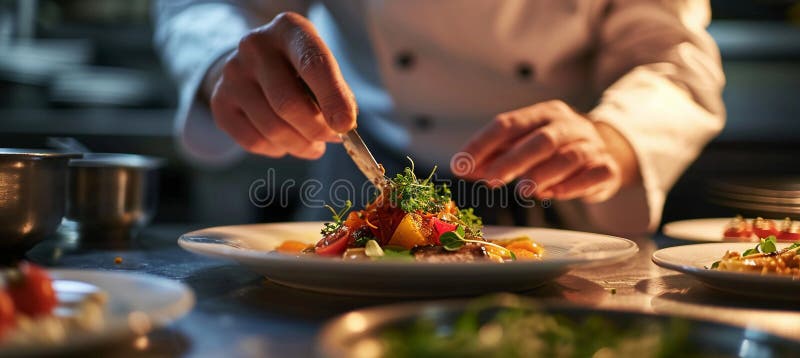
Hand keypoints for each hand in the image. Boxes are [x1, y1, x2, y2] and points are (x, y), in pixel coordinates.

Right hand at [204, 12, 356, 158]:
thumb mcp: (323, 65)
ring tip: (313, 144)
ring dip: (300, 145)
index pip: (313, 65)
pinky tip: (285, 141)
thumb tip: (343, 125)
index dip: (333, 98)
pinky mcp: (220, 101)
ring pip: (272, 128)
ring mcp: (232, 73)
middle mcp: (255, 46)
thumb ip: (337, 92)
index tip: (346, 125)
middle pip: (288, 103)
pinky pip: (253, 141)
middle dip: (316, 130)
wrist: (255, 63)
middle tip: (332, 138)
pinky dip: (276, 149)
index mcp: (288, 29)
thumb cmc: (300, 66)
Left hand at [459, 100, 637, 202]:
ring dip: (543, 174)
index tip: (460, 164)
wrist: (607, 151)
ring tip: (523, 191)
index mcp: (543, 113)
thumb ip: (494, 155)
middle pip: (541, 140)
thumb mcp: (523, 145)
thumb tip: (462, 168)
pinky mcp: (606, 167)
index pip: (508, 124)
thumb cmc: (555, 149)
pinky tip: (554, 194)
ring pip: (569, 157)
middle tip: (490, 180)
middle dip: (513, 160)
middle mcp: (569, 125)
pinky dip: (572, 185)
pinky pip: (592, 175)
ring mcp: (591, 145)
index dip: (482, 144)